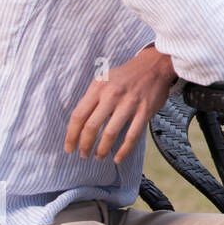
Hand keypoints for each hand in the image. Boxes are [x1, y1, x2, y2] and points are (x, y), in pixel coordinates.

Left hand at [64, 45, 176, 163]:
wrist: (154, 66)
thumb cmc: (126, 76)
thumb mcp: (104, 80)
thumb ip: (92, 98)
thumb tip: (80, 123)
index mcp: (98, 87)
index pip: (78, 115)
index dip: (71, 135)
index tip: (69, 147)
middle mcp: (112, 95)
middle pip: (91, 126)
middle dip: (84, 145)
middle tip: (83, 154)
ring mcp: (129, 103)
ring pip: (110, 133)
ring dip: (102, 149)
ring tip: (99, 156)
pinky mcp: (144, 111)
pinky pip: (132, 135)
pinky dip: (124, 150)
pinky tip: (118, 158)